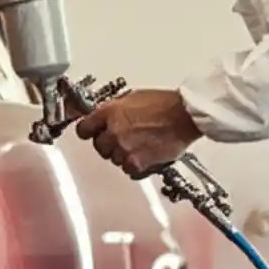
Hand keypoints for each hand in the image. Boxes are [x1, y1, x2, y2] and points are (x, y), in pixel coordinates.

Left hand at [76, 89, 202, 177]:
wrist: (185, 115)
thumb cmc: (166, 104)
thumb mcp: (133, 98)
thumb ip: (115, 109)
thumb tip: (108, 117)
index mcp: (110, 112)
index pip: (83, 129)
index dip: (88, 132)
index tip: (92, 133)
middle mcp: (113, 131)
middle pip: (99, 146)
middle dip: (109, 144)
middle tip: (124, 140)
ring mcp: (124, 148)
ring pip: (114, 159)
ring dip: (124, 155)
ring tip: (140, 145)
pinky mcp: (136, 162)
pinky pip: (128, 170)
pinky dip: (135, 167)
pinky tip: (145, 156)